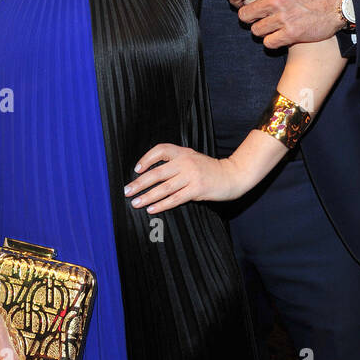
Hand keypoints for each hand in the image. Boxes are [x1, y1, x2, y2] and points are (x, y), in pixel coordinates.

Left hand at [124, 144, 242, 213]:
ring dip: (147, 196)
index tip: (137, 169)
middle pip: (157, 172)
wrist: (232, 175)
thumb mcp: (192, 159)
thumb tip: (152, 175)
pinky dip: (162, 205)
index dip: (146, 158)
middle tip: (127, 191)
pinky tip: (152, 209)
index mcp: (183, 152)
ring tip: (136, 203)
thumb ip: (176, 163)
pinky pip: (175, 199)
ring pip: (164, 188)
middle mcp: (185, 162)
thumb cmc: (209, 169)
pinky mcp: (197, 189)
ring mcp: (191, 176)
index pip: (160, 150)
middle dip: (139, 183)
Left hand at [228, 0, 341, 46]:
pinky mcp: (291, 34)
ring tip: (271, 24)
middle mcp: (274, 0)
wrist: (338, 3)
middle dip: (249, 16)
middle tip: (258, 16)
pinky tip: (279, 34)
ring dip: (262, 29)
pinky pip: (268, 43)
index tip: (241, 2)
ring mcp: (283, 18)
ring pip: (256, 30)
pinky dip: (272, 40)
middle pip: (243, 15)